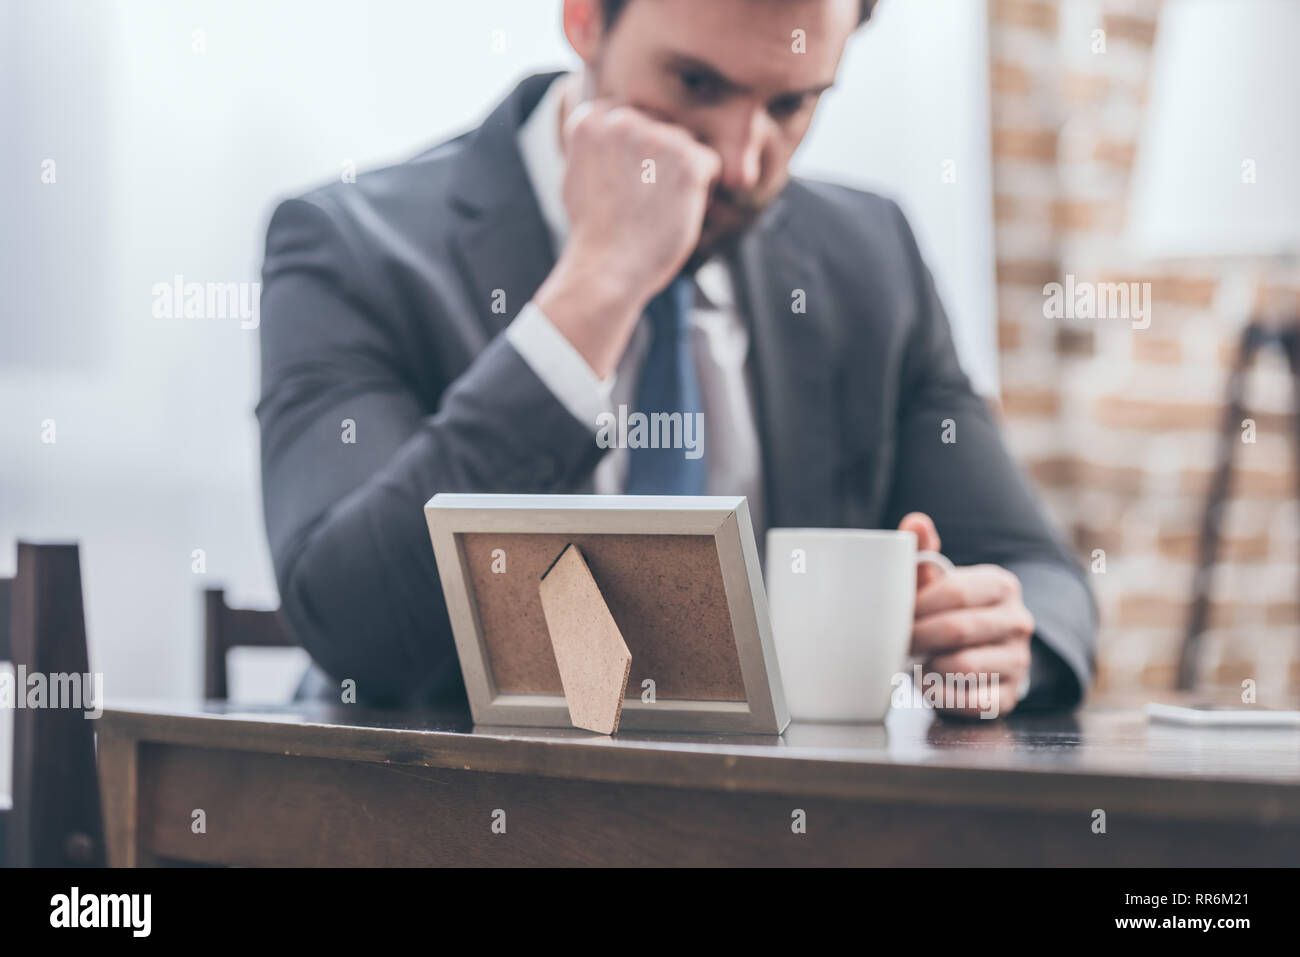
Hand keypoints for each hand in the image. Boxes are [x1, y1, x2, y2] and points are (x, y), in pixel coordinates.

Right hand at [535, 92, 721, 377]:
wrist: (607, 268)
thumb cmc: (593, 231)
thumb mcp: (576, 173)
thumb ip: (595, 141)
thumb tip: (607, 117)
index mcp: (591, 119)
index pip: (630, 116)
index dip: (633, 153)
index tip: (622, 184)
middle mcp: (622, 119)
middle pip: (660, 126)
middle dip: (658, 158)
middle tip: (641, 200)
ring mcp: (657, 138)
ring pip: (686, 143)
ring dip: (680, 173)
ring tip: (656, 208)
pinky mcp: (689, 161)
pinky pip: (710, 163)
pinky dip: (701, 190)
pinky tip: (676, 211)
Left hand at [900, 512, 1033, 718]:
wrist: (980, 655)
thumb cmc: (950, 613)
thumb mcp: (938, 584)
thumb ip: (924, 554)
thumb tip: (915, 521)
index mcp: (1001, 585)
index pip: (957, 592)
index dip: (919, 606)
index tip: (896, 615)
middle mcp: (1019, 621)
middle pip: (958, 629)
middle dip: (918, 637)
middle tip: (897, 642)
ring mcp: (1019, 661)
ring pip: (964, 666)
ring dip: (928, 667)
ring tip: (915, 661)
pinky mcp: (1010, 697)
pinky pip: (971, 701)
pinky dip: (942, 695)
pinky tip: (930, 683)